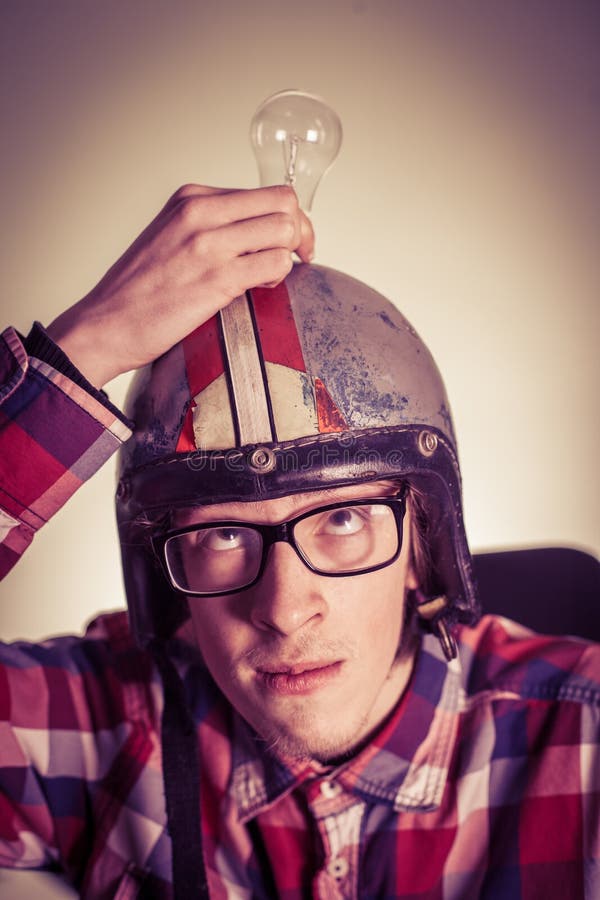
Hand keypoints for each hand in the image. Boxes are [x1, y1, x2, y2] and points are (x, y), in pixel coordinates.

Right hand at [46, 184, 314, 387]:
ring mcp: (209, 244)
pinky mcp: (217, 278)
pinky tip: (259, 287)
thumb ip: (211, 227)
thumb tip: (258, 232)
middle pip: (284, 203)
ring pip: (285, 231)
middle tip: (298, 256)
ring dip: (290, 256)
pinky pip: (275, 264)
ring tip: (269, 276)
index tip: (288, 241)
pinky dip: (278, 277)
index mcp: (191, 198)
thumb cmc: (139, 291)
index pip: (266, 192)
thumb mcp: (170, 237)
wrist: (107, 324)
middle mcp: (201, 212)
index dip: (288, 217)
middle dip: (301, 231)